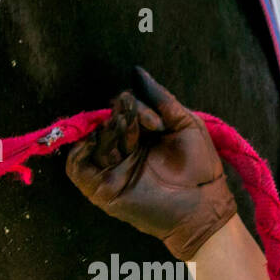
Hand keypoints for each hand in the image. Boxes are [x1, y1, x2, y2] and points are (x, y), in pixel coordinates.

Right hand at [65, 67, 236, 260]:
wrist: (203, 208)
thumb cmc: (200, 168)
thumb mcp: (185, 124)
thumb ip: (161, 98)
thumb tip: (136, 71)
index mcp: (142, 134)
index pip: (123, 108)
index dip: (133, 107)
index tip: (156, 122)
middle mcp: (123, 149)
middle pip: (107, 121)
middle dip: (122, 118)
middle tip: (143, 126)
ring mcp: (110, 168)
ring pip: (93, 140)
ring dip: (108, 132)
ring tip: (128, 134)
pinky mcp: (101, 187)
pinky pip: (76, 166)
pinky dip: (79, 151)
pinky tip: (97, 142)